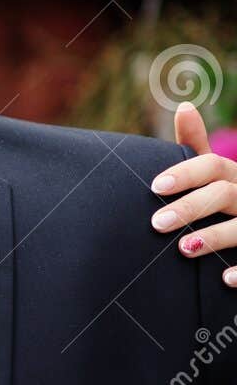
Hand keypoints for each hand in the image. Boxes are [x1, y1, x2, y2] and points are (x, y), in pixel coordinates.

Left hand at [150, 103, 236, 286]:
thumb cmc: (231, 201)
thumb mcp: (217, 175)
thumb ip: (197, 147)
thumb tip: (184, 106)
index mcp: (235, 177)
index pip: (213, 165)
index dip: (185, 173)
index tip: (155, 187)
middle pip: (225, 193)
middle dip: (190, 207)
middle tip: (155, 224)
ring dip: (216, 236)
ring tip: (183, 248)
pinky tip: (225, 279)